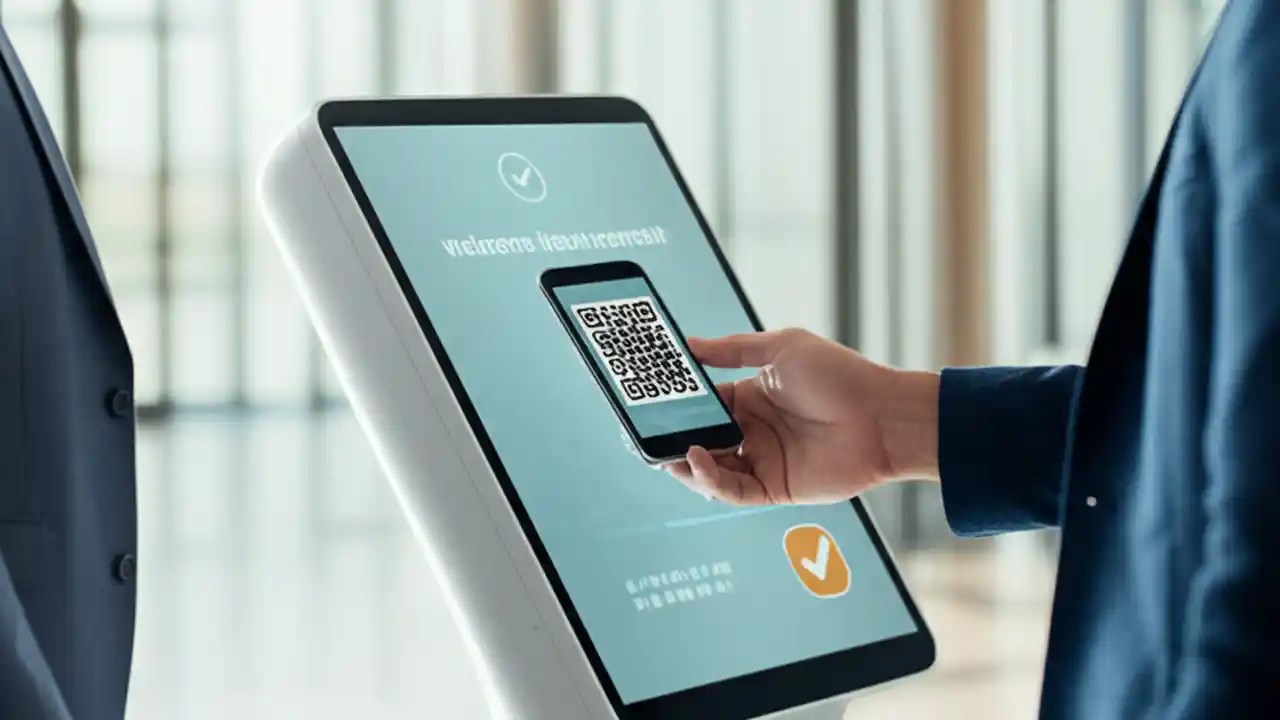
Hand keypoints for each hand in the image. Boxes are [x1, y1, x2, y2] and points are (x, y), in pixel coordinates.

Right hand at [667, 329, 938, 504]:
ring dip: (685, 464)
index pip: (702, 406)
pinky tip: (697, 460)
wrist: (883, 416)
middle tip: (643, 436)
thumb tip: (690, 343)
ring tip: (666, 452)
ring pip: (710, 470)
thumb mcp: (782, 348)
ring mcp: (763, 461)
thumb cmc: (841, 375)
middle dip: (671, 440)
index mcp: (751, 398)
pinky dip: (710, 480)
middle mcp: (753, 432)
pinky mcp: (775, 488)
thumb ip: (733, 350)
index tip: (648, 403)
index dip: (676, 407)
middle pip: (700, 441)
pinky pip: (733, 490)